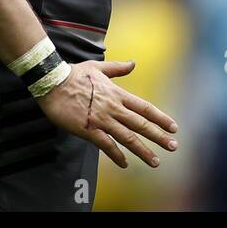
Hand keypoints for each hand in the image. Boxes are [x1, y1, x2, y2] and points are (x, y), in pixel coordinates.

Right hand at [36, 59, 178, 167]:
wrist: (53, 82)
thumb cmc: (74, 73)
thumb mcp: (98, 67)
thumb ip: (117, 68)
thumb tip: (133, 63)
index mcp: (117, 94)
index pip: (144, 108)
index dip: (160, 118)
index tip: (173, 127)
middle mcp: (113, 107)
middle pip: (141, 124)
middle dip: (159, 137)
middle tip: (173, 146)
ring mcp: (101, 119)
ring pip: (127, 137)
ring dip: (142, 150)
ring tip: (155, 161)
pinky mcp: (88, 129)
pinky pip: (106, 145)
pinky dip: (116, 155)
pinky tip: (124, 164)